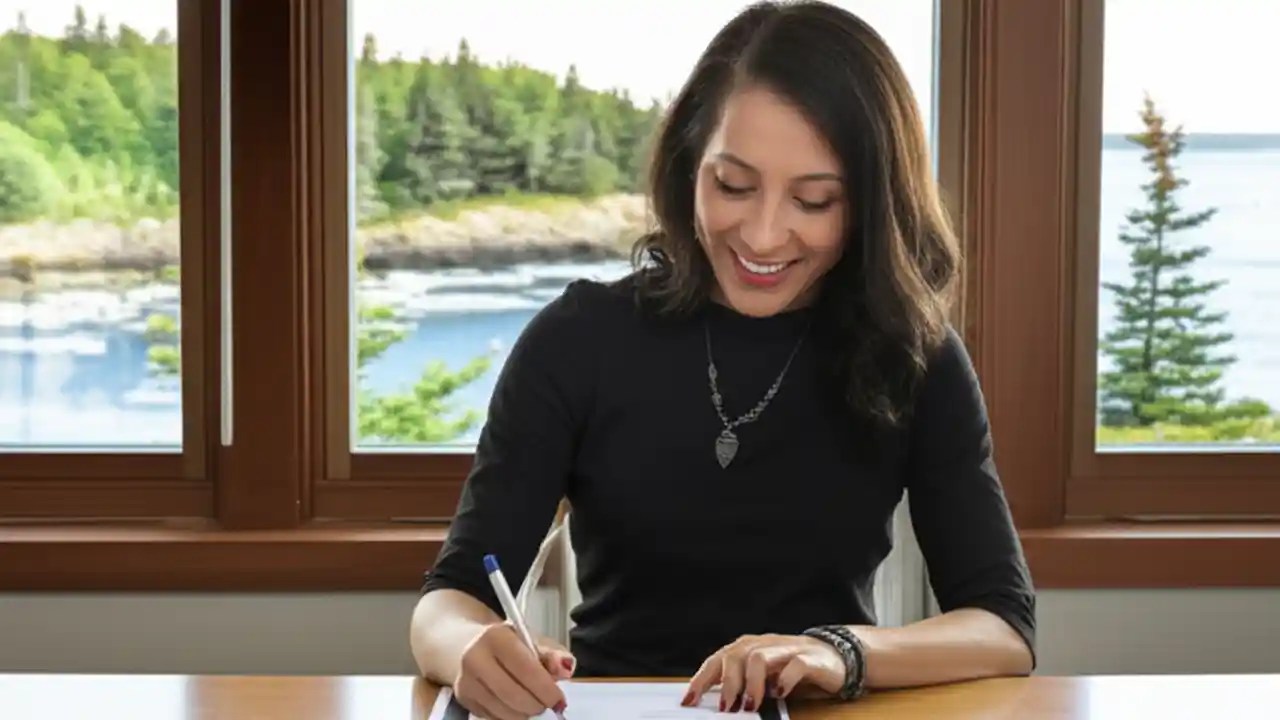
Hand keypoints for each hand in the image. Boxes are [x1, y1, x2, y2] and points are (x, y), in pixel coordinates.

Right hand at [453, 621, 575, 719]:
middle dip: (537, 705)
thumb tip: (566, 669)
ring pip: (504, 711)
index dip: (546, 690)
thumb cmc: (507, 644)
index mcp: (495, 636)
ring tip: (532, 703)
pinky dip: (510, 716)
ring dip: (525, 714)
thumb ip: (552, 655)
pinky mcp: (463, 698)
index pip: (526, 670)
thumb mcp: (531, 641)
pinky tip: (515, 705)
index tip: (559, 700)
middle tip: (547, 704)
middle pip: (514, 695)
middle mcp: (475, 658)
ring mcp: (466, 680)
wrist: (469, 644)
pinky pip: (493, 717)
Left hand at [683, 634, 844, 711]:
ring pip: (760, 657)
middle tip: (726, 708)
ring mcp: (787, 649)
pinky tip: (780, 693)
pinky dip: (785, 678)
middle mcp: (765, 645)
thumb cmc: (793, 669)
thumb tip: (718, 705)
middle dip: (728, 683)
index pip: (718, 659)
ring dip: (752, 683)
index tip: (690, 700)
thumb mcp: (764, 677)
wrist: (835, 656)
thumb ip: (742, 686)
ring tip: (751, 705)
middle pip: (736, 655)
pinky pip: (796, 664)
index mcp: (749, 648)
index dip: (702, 679)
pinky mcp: (811, 659)